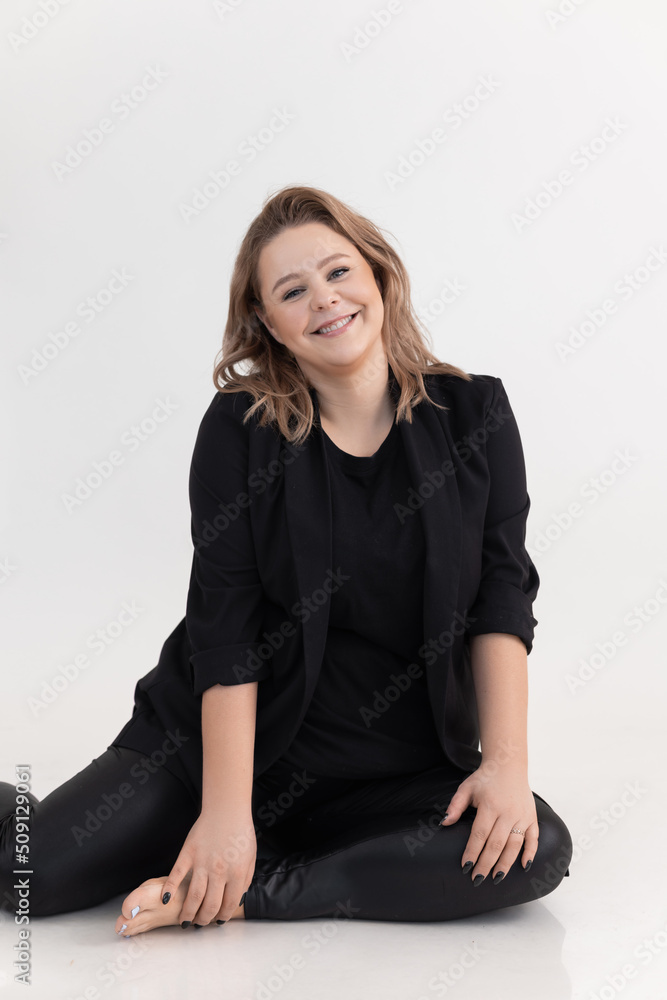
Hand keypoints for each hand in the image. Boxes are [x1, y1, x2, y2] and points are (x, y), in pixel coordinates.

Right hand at [161, 807, 256, 924]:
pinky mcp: (188, 853)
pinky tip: (166, 901)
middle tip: (200, 923)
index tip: (218, 921)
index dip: (223, 916)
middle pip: (210, 905)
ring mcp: (202, 862)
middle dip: (205, 919)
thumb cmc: (240, 833)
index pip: (229, 904)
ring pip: (193, 896)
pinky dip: (169, 889)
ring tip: (185, 921)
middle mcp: (219, 871)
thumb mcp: (251, 858)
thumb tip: (237, 899)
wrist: (227, 810)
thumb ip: (246, 880)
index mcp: (237, 873)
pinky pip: (176, 875)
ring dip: (188, 913)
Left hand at [440, 763, 537, 883]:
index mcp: (490, 805)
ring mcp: (522, 816)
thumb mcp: (466, 788)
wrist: (508, 765)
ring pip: (514, 845)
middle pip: (496, 844)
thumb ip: (455, 805)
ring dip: (505, 864)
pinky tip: (524, 866)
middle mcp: (508, 812)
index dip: (472, 852)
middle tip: (477, 879)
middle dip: (486, 864)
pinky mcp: (531, 817)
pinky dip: (530, 853)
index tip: (465, 866)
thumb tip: (444, 823)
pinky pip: (533, 838)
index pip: (480, 834)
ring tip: (496, 878)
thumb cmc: (485, 778)